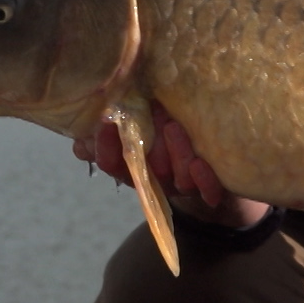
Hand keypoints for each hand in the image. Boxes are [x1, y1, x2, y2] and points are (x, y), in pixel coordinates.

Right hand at [71, 102, 271, 228]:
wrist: (219, 159)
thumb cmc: (171, 133)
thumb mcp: (142, 125)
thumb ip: (119, 126)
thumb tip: (84, 133)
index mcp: (134, 166)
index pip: (111, 162)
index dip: (105, 145)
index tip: (105, 120)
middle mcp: (156, 180)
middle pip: (144, 170)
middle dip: (145, 144)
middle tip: (150, 111)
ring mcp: (182, 185)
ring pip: (175, 178)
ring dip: (174, 153)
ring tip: (172, 126)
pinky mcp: (210, 189)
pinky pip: (207, 191)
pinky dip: (204, 179)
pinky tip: (200, 163)